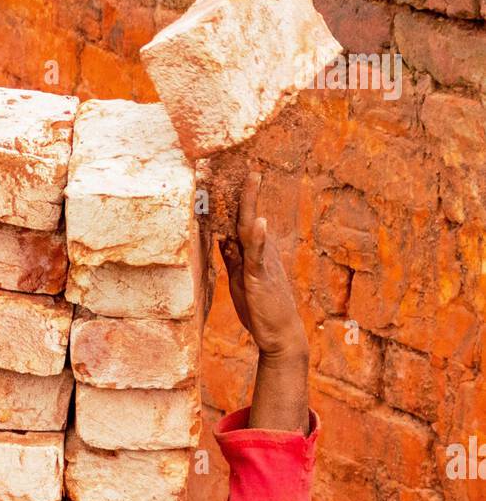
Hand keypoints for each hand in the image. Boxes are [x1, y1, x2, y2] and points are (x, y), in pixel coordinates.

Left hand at [220, 171, 307, 360]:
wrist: (279, 335)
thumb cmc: (260, 309)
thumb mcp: (241, 280)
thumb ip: (233, 258)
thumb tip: (221, 237)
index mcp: (256, 253)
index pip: (242, 222)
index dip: (236, 200)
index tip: (230, 176)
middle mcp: (261, 253)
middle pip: (249, 218)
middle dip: (247, 192)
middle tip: (248, 165)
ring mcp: (262, 264)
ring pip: (252, 229)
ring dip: (251, 204)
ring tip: (253, 179)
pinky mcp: (260, 278)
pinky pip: (258, 255)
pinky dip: (259, 238)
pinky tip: (259, 221)